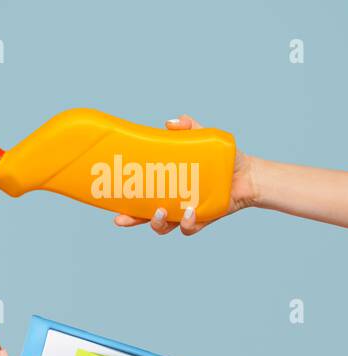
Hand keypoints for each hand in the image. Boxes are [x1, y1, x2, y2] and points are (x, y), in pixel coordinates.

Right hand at [113, 114, 256, 235]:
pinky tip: (189, 213)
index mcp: (165, 186)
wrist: (249, 175)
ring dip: (156, 223)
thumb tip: (169, 122)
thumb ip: (189, 128)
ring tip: (160, 211)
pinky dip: (186, 223)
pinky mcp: (201, 220)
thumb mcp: (205, 139)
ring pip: (162, 227)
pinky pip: (188, 228)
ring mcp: (184, 214)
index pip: (139, 195)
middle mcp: (171, 202)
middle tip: (122, 218)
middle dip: (131, 219)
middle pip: (143, 217)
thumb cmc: (224, 159)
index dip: (123, 201)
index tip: (111, 203)